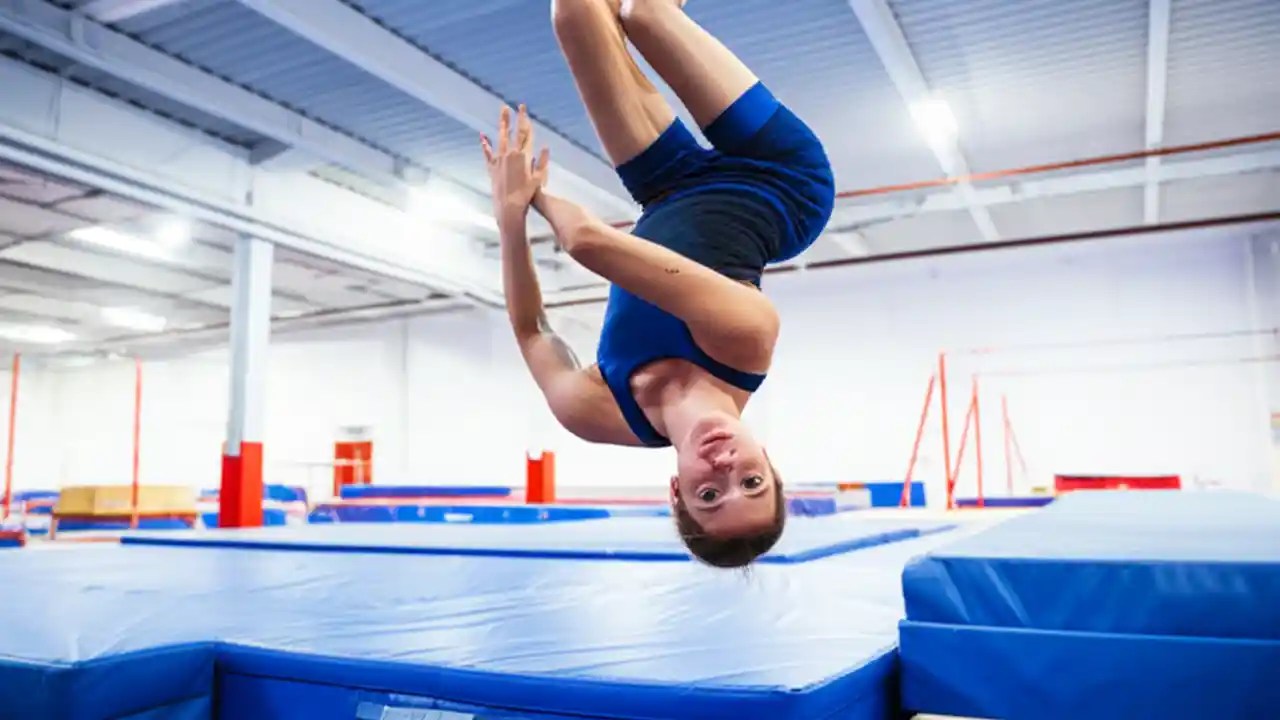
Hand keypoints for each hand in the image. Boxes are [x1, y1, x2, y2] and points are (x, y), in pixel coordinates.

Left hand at [481, 104, 549, 222]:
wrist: (509, 206)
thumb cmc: (526, 194)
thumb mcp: (539, 178)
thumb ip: (543, 162)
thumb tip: (546, 146)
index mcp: (522, 156)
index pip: (524, 133)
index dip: (523, 119)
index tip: (523, 108)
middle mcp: (509, 155)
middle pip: (510, 132)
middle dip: (511, 118)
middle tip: (509, 106)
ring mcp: (499, 160)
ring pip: (499, 138)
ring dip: (501, 125)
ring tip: (501, 114)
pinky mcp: (492, 167)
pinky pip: (487, 153)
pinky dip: (485, 144)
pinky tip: (482, 135)